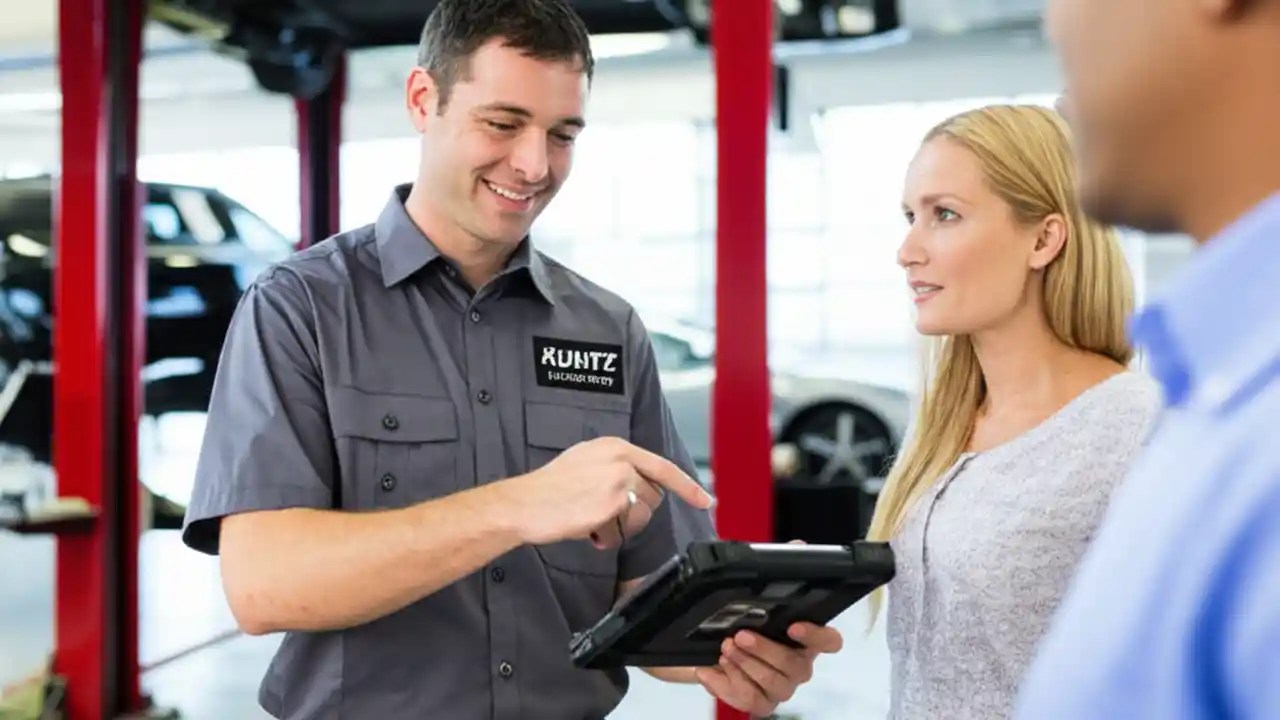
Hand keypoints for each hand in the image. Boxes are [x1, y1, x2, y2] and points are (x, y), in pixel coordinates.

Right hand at [505, 437, 713, 546]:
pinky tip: (585, 528)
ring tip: (591, 519)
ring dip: (620, 527)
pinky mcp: (612, 506)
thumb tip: (638, 481)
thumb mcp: (584, 460)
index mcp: (616, 447)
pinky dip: (605, 538)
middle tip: (604, 514)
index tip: (705, 499)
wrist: (525, 502)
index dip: (687, 486)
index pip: (662, 466)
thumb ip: (614, 465)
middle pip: (653, 497)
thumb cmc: (548, 487)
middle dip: (635, 513)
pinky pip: (621, 533)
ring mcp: (619, 483)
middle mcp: (622, 461)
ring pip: (641, 517)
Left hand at [694, 623, 843, 715]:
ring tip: (725, 650)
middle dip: (763, 649)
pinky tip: (710, 670)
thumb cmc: (740, 633)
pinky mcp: (764, 705)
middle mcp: (799, 668)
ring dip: (744, 664)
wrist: (715, 655)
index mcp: (804, 642)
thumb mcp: (747, 616)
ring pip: (770, 681)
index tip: (793, 627)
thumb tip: (743, 603)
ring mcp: (783, 689)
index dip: (816, 636)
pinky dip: (725, 683)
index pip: (829, 641)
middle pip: (793, 664)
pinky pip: (748, 698)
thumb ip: (754, 610)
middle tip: (740, 636)